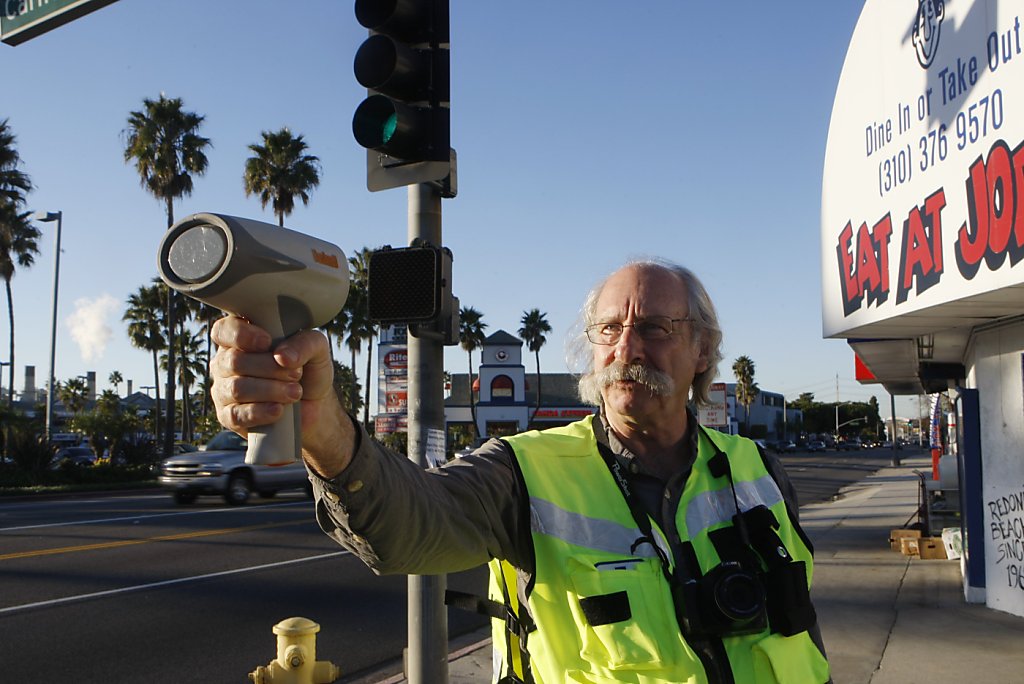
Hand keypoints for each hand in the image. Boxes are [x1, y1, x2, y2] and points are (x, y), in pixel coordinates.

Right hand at [209, 315, 354, 476]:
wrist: (314, 406)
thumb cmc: (308, 371)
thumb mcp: (316, 349)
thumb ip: (304, 343)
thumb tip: (282, 357)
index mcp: (241, 338)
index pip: (224, 330)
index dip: (241, 335)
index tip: (267, 342)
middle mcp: (226, 362)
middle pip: (233, 361)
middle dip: (269, 368)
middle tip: (296, 374)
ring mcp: (224, 390)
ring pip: (236, 388)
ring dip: (271, 390)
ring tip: (295, 392)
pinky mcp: (229, 417)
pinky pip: (236, 415)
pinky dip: (260, 412)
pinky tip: (278, 410)